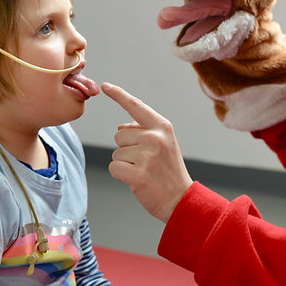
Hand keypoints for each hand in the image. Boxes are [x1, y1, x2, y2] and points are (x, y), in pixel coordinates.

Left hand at [102, 83, 192, 222]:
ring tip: (144, 171)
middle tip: (145, 162)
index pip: (136, 106)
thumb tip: (121, 127)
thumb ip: (143, 131)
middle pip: (119, 135)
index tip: (105, 86)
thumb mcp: (164, 144)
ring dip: (125, 163)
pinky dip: (121, 175)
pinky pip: (114, 167)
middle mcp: (155, 138)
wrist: (181, 199)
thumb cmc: (169, 171)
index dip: (119, 95)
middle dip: (126, 148)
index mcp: (162, 127)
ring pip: (116, 153)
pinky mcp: (138, 174)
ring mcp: (147, 156)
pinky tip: (136, 180)